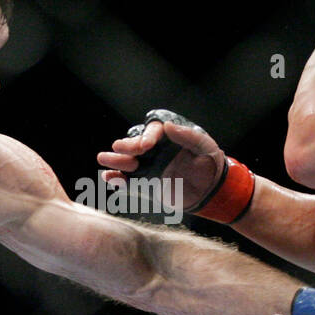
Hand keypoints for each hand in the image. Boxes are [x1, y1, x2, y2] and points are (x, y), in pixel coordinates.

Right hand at [97, 109, 225, 212]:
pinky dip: (118, 180)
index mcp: (168, 137)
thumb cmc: (210, 162)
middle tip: (118, 148)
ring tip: (103, 159)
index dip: (146, 136)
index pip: (153, 132)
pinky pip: (129, 182)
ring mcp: (148, 166)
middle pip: (135, 145)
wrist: (211, 189)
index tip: (145, 145)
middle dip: (126, 146)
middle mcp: (155, 150)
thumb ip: (187, 136)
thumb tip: (167, 126)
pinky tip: (109, 178)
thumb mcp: (204, 146)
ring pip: (127, 162)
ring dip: (116, 161)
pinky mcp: (146, 184)